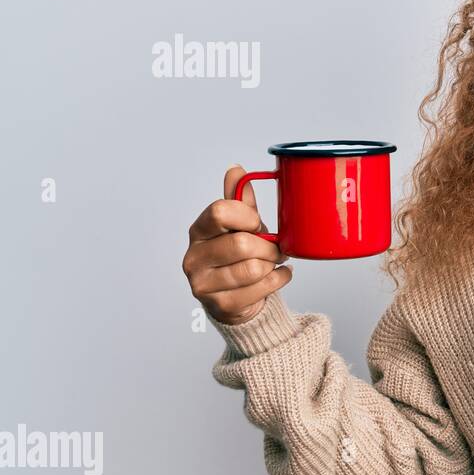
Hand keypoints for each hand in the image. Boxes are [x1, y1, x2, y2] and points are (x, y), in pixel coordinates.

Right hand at [182, 164, 292, 324]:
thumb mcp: (241, 226)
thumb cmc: (240, 257)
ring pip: (253, 268)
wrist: (238, 300)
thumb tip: (235, 169)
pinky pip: (260, 289)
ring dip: (273, 265)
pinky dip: (279, 280)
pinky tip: (278, 276)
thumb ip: (239, 202)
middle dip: (268, 247)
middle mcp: (193, 257)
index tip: (257, 223)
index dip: (247, 216)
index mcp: (198, 231)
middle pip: (241, 244)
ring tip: (274, 263)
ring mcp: (202, 284)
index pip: (220, 212)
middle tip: (276, 249)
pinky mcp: (219, 305)